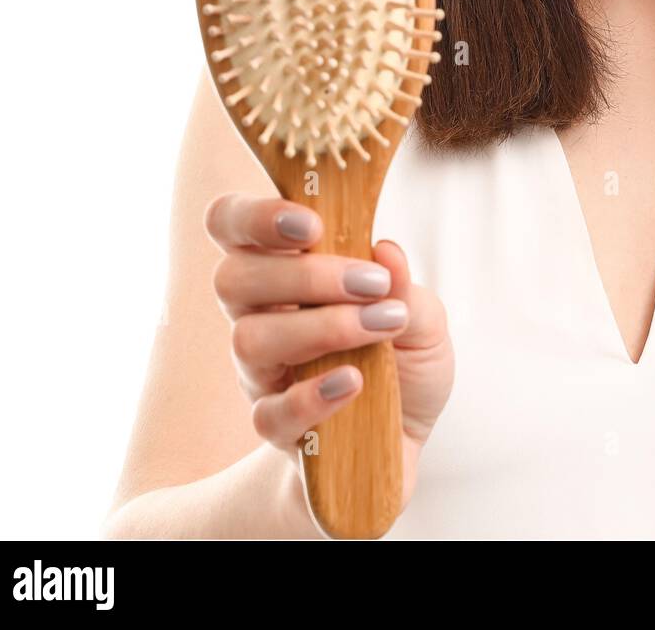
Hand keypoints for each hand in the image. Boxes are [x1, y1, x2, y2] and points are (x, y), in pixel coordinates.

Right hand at [206, 194, 454, 509]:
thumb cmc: (404, 361)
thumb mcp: (422, 314)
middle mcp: (260, 316)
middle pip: (233, 278)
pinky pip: (269, 414)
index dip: (257, 216)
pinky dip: (314, 395)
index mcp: (286, 270)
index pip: (232, 225)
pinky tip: (356, 382)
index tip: (312, 224)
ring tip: (382, 326)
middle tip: (371, 283)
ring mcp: (261, 374)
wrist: (403, 438)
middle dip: (305, 273)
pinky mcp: (276, 429)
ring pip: (249, 339)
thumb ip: (403, 283)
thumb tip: (386, 250)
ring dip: (322, 327)